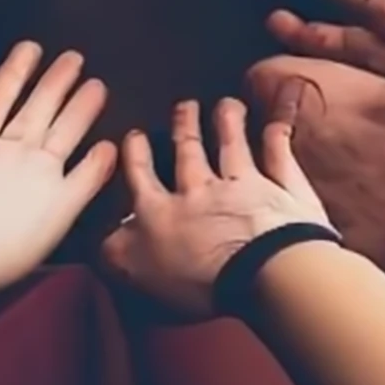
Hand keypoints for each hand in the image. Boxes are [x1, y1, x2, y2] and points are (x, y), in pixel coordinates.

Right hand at [101, 87, 331, 317]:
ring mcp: (245, 185)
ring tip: (226, 104)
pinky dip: (279, 133)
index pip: (142, 176)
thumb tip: (101, 239)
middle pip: (190, 152)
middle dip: (184, 128)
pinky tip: (277, 120)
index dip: (137, 155)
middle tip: (183, 106)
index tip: (134, 136)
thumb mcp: (136, 275)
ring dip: (228, 123)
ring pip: (233, 145)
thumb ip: (115, 253)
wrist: (262, 271)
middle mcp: (201, 190)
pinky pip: (280, 155)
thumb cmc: (199, 281)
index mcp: (162, 211)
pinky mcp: (284, 190)